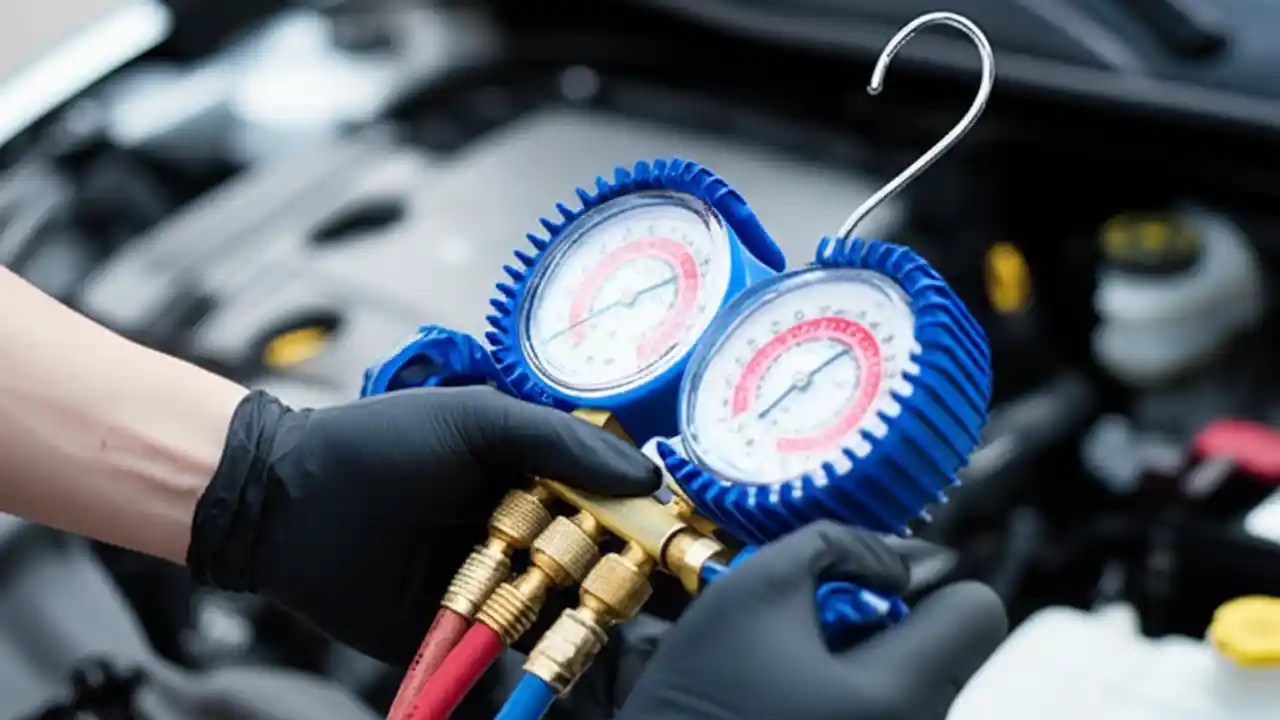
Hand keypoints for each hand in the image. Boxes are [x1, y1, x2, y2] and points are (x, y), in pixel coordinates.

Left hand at [185, 386, 660, 665]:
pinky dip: (554, 666)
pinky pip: (521, 654)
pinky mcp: (469, 632)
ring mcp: (500, 583)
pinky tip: (580, 665)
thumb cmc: (379, 445)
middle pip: (602, 559)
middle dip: (634, 573)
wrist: (289, 506)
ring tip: (626, 618)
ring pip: (571, 610)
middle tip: (665, 582)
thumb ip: (558, 442)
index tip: (686, 532)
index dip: (647, 516)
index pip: (610, 498)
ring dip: (602, 618)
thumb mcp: (476, 420)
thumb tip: (644, 478)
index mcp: (532, 473)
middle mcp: (525, 528)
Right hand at [615, 522, 1006, 719]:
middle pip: (939, 643)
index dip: (927, 582)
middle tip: (806, 626)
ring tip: (785, 664)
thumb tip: (909, 558)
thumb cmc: (701, 691)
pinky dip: (844, 691)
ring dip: (858, 655)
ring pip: (910, 676)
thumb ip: (844, 545)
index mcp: (903, 691)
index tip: (869, 585)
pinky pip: (883, 708)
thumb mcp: (759, 584)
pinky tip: (785, 695)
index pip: (980, 609)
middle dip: (879, 619)